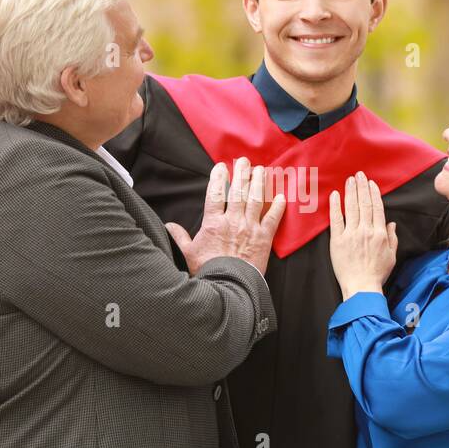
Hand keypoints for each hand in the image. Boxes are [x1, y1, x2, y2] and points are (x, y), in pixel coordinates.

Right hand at [166, 157, 285, 275]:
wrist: (228, 286)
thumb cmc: (208, 271)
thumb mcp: (188, 253)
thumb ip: (179, 237)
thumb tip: (168, 226)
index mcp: (213, 223)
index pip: (216, 194)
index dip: (218, 178)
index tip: (221, 167)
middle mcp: (232, 221)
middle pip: (238, 191)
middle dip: (241, 173)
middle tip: (244, 161)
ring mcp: (250, 228)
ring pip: (256, 200)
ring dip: (258, 183)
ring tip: (260, 170)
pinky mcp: (264, 239)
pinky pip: (272, 219)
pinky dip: (278, 207)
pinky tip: (280, 196)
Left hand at [329, 171, 397, 300]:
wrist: (362, 287)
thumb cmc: (377, 274)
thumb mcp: (391, 256)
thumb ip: (392, 238)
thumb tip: (391, 224)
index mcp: (380, 233)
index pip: (377, 208)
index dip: (373, 193)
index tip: (370, 183)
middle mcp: (366, 230)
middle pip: (364, 204)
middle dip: (362, 187)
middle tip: (359, 174)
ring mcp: (351, 234)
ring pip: (352, 208)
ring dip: (351, 192)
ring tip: (350, 180)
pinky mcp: (337, 240)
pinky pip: (336, 220)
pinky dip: (336, 206)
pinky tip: (335, 195)